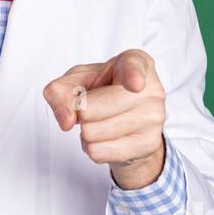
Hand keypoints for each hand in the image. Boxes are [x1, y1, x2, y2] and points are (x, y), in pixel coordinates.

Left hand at [42, 49, 166, 189]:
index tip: (135, 84)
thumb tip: (66, 121)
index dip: (132, 76)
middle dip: (79, 112)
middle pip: (89, 109)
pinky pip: (98, 152)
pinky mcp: (149, 144)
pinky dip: (91, 147)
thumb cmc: (102, 90)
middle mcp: (151, 89)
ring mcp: (154, 118)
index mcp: (136, 62)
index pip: (133, 68)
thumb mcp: (76, 80)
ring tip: (101, 122)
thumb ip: (59, 91)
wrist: (130, 119)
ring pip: (91, 133)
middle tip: (92, 107)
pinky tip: (106, 137)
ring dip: (86, 131)